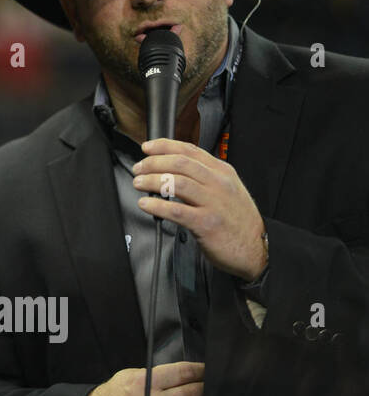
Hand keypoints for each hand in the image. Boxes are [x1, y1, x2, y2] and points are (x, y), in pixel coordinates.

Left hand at [131, 137, 267, 281]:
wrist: (257, 249)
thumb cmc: (237, 220)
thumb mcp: (228, 189)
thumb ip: (205, 176)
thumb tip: (173, 167)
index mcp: (223, 172)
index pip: (190, 150)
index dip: (164, 146)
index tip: (147, 148)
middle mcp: (218, 184)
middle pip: (180, 163)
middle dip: (153, 163)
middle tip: (138, 169)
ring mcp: (213, 203)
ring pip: (176, 182)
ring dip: (152, 181)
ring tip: (138, 183)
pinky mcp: (207, 223)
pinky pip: (177, 210)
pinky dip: (157, 205)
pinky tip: (145, 204)